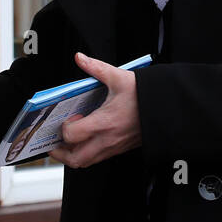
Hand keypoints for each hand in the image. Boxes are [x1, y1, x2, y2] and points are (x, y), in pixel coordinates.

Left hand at [49, 53, 142, 168]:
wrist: (167, 109)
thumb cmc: (145, 95)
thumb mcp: (119, 77)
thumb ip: (96, 68)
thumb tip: (80, 58)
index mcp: (104, 122)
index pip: (72, 135)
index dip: (64, 127)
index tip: (69, 117)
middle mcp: (107, 139)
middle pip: (76, 159)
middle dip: (61, 153)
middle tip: (54, 142)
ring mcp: (114, 147)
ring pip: (86, 162)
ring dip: (73, 155)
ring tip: (68, 142)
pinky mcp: (120, 149)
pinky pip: (98, 158)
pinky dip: (87, 153)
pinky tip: (86, 139)